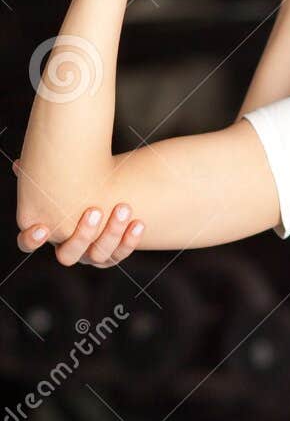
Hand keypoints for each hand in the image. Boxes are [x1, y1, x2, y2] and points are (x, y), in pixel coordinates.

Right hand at [13, 160, 143, 265]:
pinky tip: (138, 222)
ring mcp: (90, 255)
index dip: (31, 240)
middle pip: (68, 254)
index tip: (41, 227)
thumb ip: (39, 173)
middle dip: (83, 233)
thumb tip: (20, 165)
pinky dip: (129, 240)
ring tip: (123, 207)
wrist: (110, 189)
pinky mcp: (112, 255)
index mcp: (47, 231)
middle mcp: (67, 248)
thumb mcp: (60, 175)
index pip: (27, 243)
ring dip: (111, 232)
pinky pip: (119, 254)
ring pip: (98, 255)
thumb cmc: (77, 180)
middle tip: (94, 210)